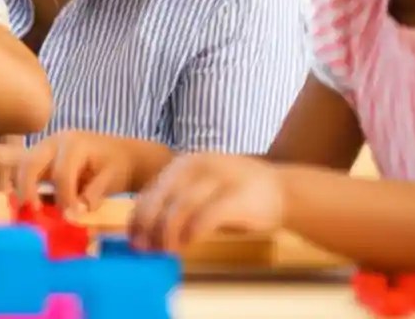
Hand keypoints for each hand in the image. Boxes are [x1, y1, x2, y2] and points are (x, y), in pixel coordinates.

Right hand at [11, 131, 137, 213]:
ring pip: (22, 166)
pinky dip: (24, 187)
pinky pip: (25, 171)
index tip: (69, 219)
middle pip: (30, 164)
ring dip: (22, 189)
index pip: (61, 173)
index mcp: (74, 144)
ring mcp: (44, 148)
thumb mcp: (112, 180)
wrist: (121, 155)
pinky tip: (30, 205)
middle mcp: (54, 142)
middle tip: (33, 214)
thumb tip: (74, 214)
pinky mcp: (40, 158)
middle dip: (28, 190)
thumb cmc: (118, 166)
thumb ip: (93, 195)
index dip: (63, 198)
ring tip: (28, 211)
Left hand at [129, 153, 284, 252]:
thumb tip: (140, 228)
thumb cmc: (233, 194)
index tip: (132, 240)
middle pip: (161, 198)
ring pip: (180, 207)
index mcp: (183, 164)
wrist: (281, 189)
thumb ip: (173, 202)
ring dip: (167, 233)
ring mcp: (218, 179)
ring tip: (164, 251)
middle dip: (148, 226)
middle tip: (144, 249)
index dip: (138, 218)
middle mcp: (198, 166)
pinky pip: (206, 216)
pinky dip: (191, 233)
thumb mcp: (198, 190)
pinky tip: (186, 245)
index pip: (151, 191)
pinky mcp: (237, 198)